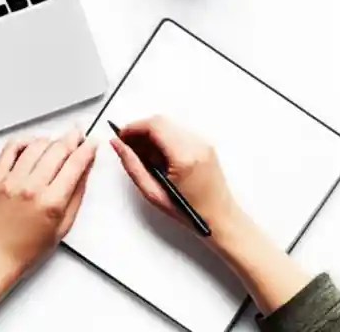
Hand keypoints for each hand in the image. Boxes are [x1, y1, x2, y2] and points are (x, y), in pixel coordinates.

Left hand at [0, 128, 97, 272]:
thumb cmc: (27, 249)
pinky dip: (25, 140)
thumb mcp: (63, 226)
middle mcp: (31, 188)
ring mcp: (12, 181)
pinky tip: (33, 144)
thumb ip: (77, 194)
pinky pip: (12, 147)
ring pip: (37, 145)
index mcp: (51, 202)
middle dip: (72, 139)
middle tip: (77, 137)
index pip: (75, 163)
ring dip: (51, 140)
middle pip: (58, 149)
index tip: (91, 144)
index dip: (87, 148)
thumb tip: (85, 169)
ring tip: (57, 144)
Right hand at [109, 116, 241, 230]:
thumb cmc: (192, 213)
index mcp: (185, 158)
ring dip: (152, 135)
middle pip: (161, 122)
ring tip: (144, 156)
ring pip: (169, 125)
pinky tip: (159, 157)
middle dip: (141, 130)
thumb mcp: (154, 194)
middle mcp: (197, 145)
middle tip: (128, 145)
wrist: (220, 218)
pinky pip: (179, 133)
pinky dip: (165, 139)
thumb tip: (119, 146)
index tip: (122, 136)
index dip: (133, 128)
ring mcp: (204, 143)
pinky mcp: (206, 145)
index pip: (154, 126)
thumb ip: (133, 166)